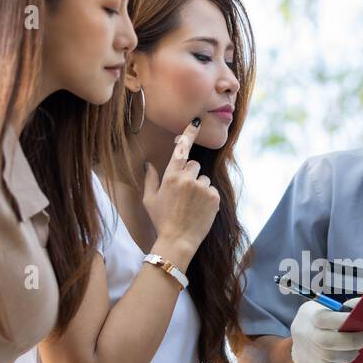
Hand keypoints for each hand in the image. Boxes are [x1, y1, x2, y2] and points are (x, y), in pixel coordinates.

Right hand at [143, 118, 219, 264]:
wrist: (178, 240)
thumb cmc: (161, 220)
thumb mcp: (149, 200)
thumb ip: (150, 178)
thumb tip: (149, 163)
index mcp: (170, 176)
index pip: (181, 149)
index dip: (188, 134)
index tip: (196, 122)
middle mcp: (187, 179)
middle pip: (194, 165)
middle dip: (190, 174)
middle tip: (183, 193)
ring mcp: (202, 187)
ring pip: (204, 178)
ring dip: (199, 186)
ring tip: (191, 204)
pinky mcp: (214, 197)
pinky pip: (211, 189)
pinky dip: (207, 197)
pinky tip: (199, 209)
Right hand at [290, 296, 362, 362]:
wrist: (300, 344)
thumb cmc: (320, 323)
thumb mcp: (326, 309)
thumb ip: (344, 309)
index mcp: (309, 314)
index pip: (323, 319)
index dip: (343, 320)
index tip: (361, 322)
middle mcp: (305, 333)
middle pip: (327, 341)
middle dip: (351, 341)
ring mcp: (306, 351)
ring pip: (331, 357)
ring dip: (349, 353)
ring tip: (355, 349)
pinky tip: (343, 358)